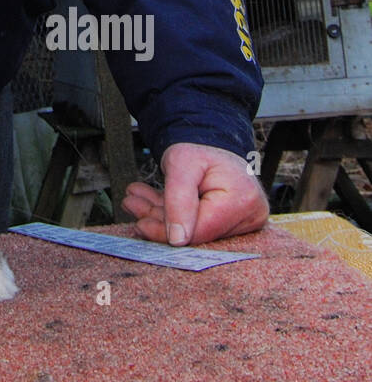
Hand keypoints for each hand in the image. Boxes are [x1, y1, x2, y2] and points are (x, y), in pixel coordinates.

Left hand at [123, 142, 268, 246]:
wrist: (211, 141)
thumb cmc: (200, 147)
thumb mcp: (182, 164)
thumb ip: (179, 200)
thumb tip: (177, 240)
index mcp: (243, 200)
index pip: (201, 230)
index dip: (167, 232)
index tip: (141, 225)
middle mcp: (251, 216)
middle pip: (197, 231)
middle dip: (159, 220)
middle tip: (131, 205)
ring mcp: (245, 221)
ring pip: (193, 229)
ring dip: (161, 215)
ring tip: (135, 201)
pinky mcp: (233, 223)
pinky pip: (197, 224)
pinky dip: (171, 214)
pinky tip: (149, 203)